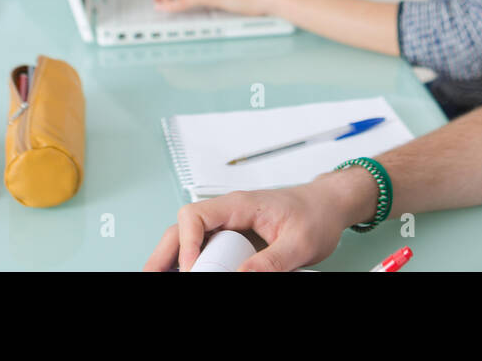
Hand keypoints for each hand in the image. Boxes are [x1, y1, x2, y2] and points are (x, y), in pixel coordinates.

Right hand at [143, 176, 363, 271]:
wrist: (328, 207)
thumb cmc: (316, 215)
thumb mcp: (299, 243)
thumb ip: (271, 262)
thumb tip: (241, 276)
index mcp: (240, 205)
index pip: (196, 215)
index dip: (187, 242)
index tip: (192, 267)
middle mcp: (228, 211)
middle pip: (183, 227)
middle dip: (165, 252)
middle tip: (152, 275)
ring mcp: (229, 224)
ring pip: (189, 237)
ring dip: (172, 257)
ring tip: (158, 276)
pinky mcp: (233, 236)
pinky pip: (204, 246)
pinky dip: (190, 260)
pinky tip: (185, 272)